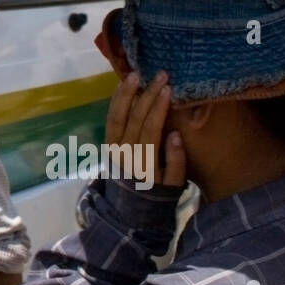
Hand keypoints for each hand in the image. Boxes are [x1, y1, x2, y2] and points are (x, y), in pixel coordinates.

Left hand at [105, 70, 185, 189]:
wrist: (130, 210)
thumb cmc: (158, 194)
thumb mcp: (174, 185)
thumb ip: (176, 162)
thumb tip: (175, 135)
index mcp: (143, 162)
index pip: (150, 129)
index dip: (158, 108)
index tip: (168, 89)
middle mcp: (125, 152)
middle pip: (134, 118)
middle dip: (147, 94)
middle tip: (160, 75)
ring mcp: (113, 147)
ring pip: (117, 116)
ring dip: (126, 93)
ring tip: (135, 74)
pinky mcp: (108, 144)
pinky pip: (110, 119)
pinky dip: (115, 102)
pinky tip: (122, 87)